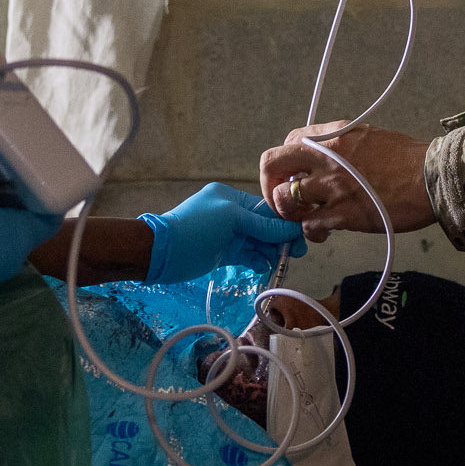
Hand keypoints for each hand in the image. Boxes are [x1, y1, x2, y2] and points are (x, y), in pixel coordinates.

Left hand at [141, 181, 307, 283]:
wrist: (163, 252)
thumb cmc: (196, 227)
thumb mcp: (231, 219)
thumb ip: (261, 225)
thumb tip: (291, 229)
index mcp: (232, 198)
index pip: (265, 209)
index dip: (284, 222)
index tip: (301, 235)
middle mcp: (232, 214)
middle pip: (265, 226)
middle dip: (281, 239)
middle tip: (297, 253)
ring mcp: (228, 235)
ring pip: (258, 242)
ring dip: (271, 252)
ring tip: (284, 263)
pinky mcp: (225, 253)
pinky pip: (248, 255)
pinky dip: (258, 261)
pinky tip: (266, 267)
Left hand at [259, 124, 436, 240]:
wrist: (434, 177)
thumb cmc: (408, 159)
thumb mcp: (369, 137)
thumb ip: (341, 147)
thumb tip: (324, 162)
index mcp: (333, 135)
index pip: (290, 141)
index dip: (286, 162)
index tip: (294, 176)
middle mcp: (325, 156)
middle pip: (272, 163)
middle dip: (270, 184)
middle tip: (283, 200)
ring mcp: (331, 185)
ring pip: (284, 198)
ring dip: (289, 212)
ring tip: (306, 218)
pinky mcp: (342, 213)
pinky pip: (308, 225)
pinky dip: (310, 232)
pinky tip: (323, 234)